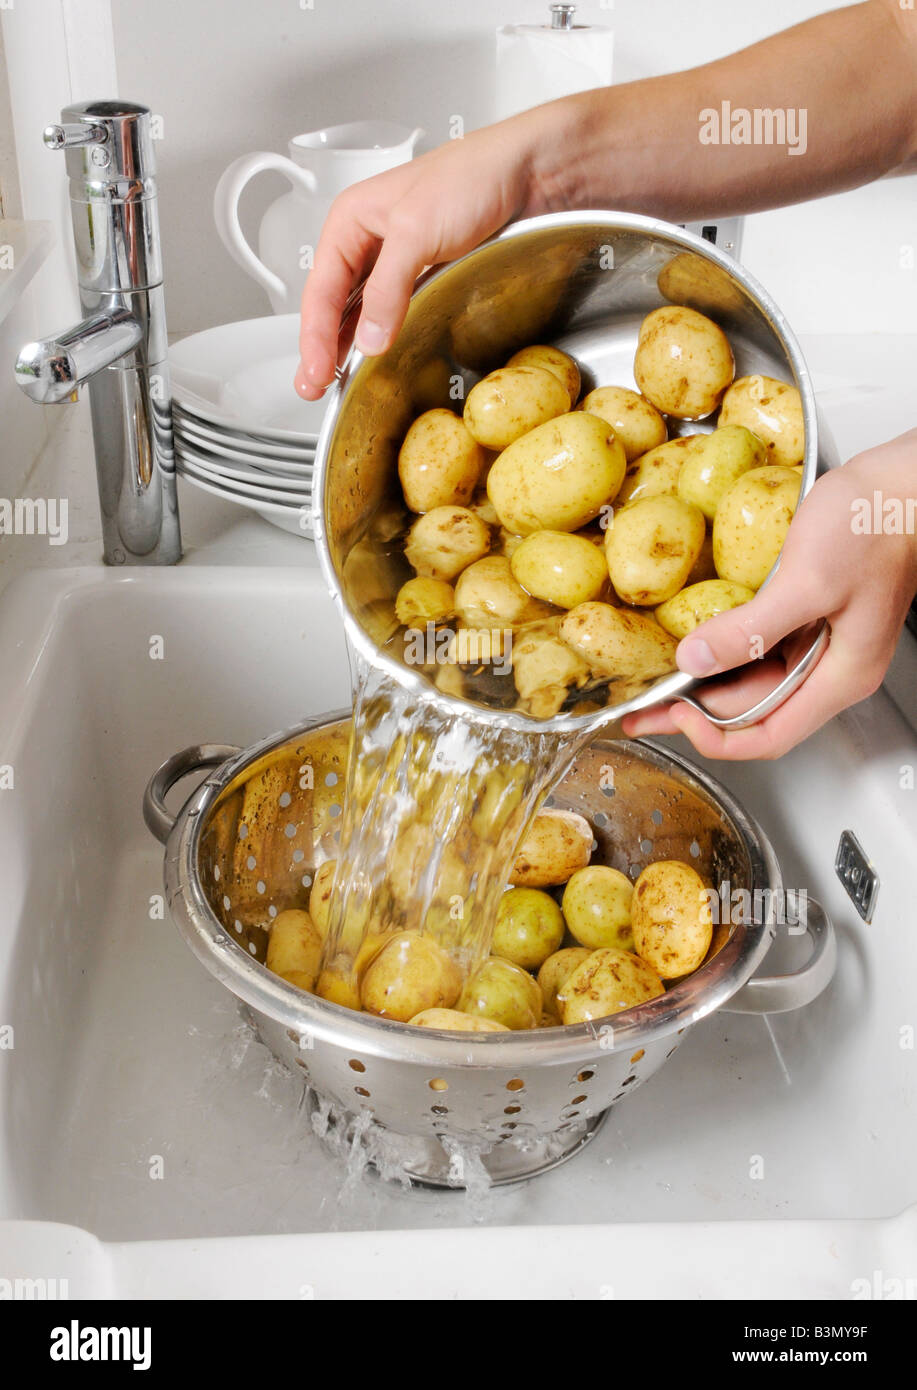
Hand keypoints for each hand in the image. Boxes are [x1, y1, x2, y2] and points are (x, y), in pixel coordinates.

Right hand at [294, 113, 550, 399]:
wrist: (531, 174)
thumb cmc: (474, 175)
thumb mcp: (418, 229)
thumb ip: (389, 287)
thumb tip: (369, 338)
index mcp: (352, 220)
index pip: (320, 289)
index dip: (314, 336)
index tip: (317, 372)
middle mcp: (371, 241)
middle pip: (334, 304)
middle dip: (322, 347)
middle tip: (313, 386)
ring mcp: (399, 260)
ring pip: (361, 311)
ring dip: (348, 346)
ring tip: (335, 380)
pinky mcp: (428, 275)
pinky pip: (394, 313)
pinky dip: (382, 336)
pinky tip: (377, 355)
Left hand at [622, 430, 916, 759]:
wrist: (903, 484)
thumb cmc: (875, 525)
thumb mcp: (807, 581)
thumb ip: (752, 628)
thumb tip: (696, 661)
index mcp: (839, 675)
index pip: (769, 734)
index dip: (715, 738)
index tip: (672, 716)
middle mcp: (829, 669)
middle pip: (753, 711)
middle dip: (695, 712)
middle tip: (642, 707)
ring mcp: (819, 642)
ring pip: (752, 680)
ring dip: (704, 682)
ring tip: (656, 677)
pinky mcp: (808, 615)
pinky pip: (758, 647)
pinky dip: (723, 649)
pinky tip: (692, 639)